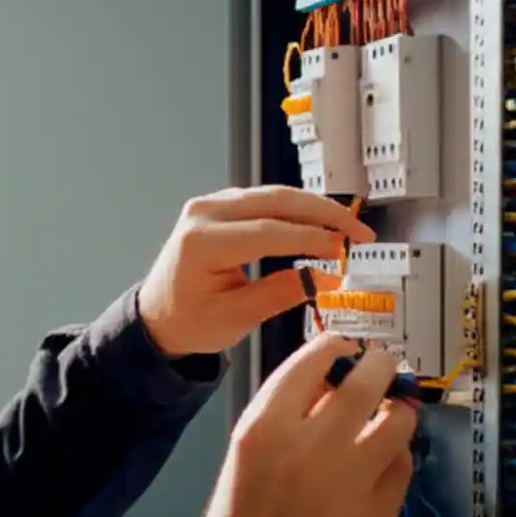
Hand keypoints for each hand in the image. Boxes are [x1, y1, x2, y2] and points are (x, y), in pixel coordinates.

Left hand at [138, 186, 373, 355]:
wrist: (157, 316)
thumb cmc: (189, 321)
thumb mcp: (235, 318)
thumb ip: (280, 295)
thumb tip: (324, 277)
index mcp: (201, 244)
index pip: (269, 232)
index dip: (312, 238)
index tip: (345, 249)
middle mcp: (202, 215)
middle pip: (275, 201)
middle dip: (324, 214)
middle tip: (359, 232)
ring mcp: (209, 205)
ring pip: (273, 195)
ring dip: (314, 208)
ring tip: (347, 228)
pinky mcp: (218, 206)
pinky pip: (263, 199)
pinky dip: (295, 209)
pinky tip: (320, 222)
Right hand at [179, 334, 417, 516]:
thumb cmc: (240, 511)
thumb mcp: (246, 447)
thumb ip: (284, 411)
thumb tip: (331, 379)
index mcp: (266, 425)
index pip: (314, 359)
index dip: (336, 345)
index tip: (345, 345)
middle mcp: (311, 445)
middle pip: (366, 381)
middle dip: (380, 364)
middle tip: (383, 364)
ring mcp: (350, 480)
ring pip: (397, 421)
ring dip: (398, 409)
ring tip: (393, 410)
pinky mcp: (377, 513)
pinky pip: (402, 467)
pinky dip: (397, 456)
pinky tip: (385, 458)